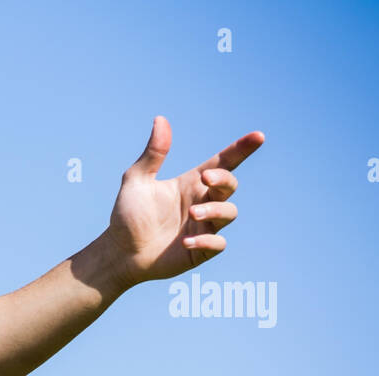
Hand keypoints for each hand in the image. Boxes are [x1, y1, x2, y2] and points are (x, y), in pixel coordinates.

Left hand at [102, 116, 264, 286]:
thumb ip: (153, 153)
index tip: (258, 136)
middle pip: (230, 185)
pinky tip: (185, 242)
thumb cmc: (127, 217)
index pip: (223, 162)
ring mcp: (203, 227)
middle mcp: (201, 202)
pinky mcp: (200, 250)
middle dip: (224, 179)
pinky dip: (207, 241)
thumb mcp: (136, 181)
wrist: (120, 253)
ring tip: (194, 214)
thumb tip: (161, 119)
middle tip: (206, 179)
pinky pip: (218, 243)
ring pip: (229, 213)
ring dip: (216, 210)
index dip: (241, 149)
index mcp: (190, 183)